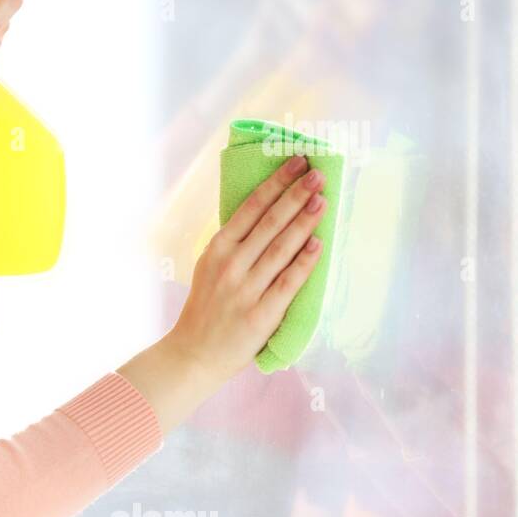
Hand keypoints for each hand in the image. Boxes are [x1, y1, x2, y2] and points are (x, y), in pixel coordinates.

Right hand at [166, 156, 326, 385]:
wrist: (195, 353)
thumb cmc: (206, 308)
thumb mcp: (209, 267)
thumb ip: (234, 243)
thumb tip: (268, 211)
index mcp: (216, 249)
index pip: (251, 208)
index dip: (276, 183)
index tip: (296, 163)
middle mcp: (230, 265)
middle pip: (270, 222)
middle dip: (296, 195)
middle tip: (318, 174)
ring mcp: (246, 289)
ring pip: (281, 248)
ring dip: (304, 221)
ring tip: (322, 200)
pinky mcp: (261, 314)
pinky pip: (288, 283)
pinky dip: (304, 263)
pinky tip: (318, 244)